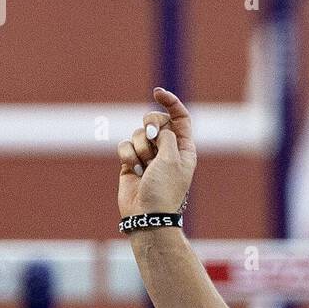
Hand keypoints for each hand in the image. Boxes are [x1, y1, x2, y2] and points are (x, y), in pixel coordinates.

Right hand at [117, 87, 197, 219]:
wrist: (148, 215)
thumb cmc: (164, 189)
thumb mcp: (172, 158)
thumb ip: (166, 134)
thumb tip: (156, 126)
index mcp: (184, 148)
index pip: (180, 117)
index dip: (170, 102)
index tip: (158, 92)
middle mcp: (167, 150)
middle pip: (155, 120)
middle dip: (150, 125)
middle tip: (152, 139)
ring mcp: (149, 156)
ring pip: (138, 133)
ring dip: (140, 148)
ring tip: (146, 167)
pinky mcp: (132, 162)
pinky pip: (124, 145)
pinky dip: (128, 156)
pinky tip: (135, 172)